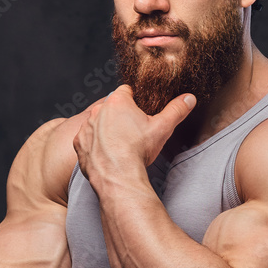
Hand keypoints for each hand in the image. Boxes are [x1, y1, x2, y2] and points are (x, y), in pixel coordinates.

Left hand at [73, 85, 195, 186]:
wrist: (118, 176)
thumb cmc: (138, 151)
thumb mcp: (163, 128)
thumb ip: (177, 110)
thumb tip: (189, 98)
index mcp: (117, 101)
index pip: (126, 91)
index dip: (136, 101)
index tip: (141, 113)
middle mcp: (98, 111)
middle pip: (112, 107)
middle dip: (121, 116)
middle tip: (133, 132)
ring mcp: (86, 127)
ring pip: (98, 122)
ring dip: (106, 129)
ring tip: (120, 145)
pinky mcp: (78, 143)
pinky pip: (87, 139)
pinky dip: (95, 144)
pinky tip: (107, 153)